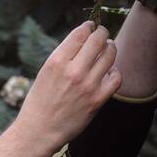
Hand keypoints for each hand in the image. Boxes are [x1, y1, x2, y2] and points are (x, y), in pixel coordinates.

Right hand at [14, 21, 121, 154]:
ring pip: (110, 55)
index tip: (91, 26)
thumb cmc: (40, 100)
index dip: (89, 26)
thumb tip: (84, 39)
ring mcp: (88, 85)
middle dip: (102, 33)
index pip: (80, 33)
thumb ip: (64, 55)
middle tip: (103, 35)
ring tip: (108, 49)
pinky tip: (109, 72)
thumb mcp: (46, 71)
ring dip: (110, 49)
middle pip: (98, 40)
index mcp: (57, 61)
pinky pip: (116, 78)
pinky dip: (114, 72)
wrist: (40, 130)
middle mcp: (73, 71)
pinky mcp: (97, 100)